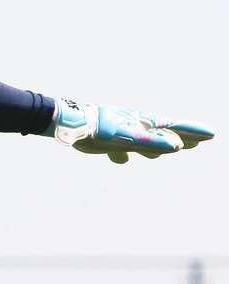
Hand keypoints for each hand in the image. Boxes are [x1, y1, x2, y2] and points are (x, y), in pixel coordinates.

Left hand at [49, 98, 213, 163]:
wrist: (71, 125)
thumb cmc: (100, 128)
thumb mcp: (127, 136)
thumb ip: (150, 141)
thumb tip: (174, 145)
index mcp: (143, 123)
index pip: (173, 128)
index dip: (192, 132)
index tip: (211, 134)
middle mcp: (136, 127)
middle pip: (164, 134)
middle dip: (182, 138)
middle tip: (199, 142)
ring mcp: (122, 133)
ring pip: (146, 142)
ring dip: (158, 147)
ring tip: (172, 149)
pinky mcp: (107, 141)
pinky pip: (120, 150)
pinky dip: (122, 155)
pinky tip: (120, 160)